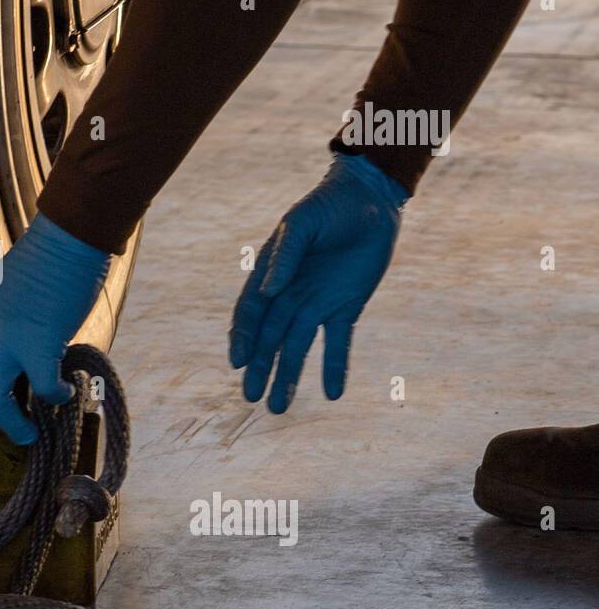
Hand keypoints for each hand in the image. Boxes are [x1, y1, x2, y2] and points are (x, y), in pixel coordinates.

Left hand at [0, 214, 109, 473]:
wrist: (61, 245)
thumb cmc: (39, 271)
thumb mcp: (1, 306)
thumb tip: (12, 373)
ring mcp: (4, 342)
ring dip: (11, 425)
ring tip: (26, 437)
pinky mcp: (36, 345)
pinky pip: (43, 389)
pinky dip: (55, 396)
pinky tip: (66, 394)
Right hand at [230, 153, 406, 413]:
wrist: (369, 200)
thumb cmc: (329, 205)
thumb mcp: (303, 224)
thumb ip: (285, 256)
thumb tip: (269, 291)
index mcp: (270, 273)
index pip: (251, 312)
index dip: (244, 338)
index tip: (239, 362)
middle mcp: (288, 293)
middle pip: (269, 338)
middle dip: (260, 368)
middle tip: (251, 397)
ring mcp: (316, 303)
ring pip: (297, 347)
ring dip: (287, 376)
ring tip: (277, 408)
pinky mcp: (345, 308)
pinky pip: (338, 343)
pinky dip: (334, 368)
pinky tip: (332, 394)